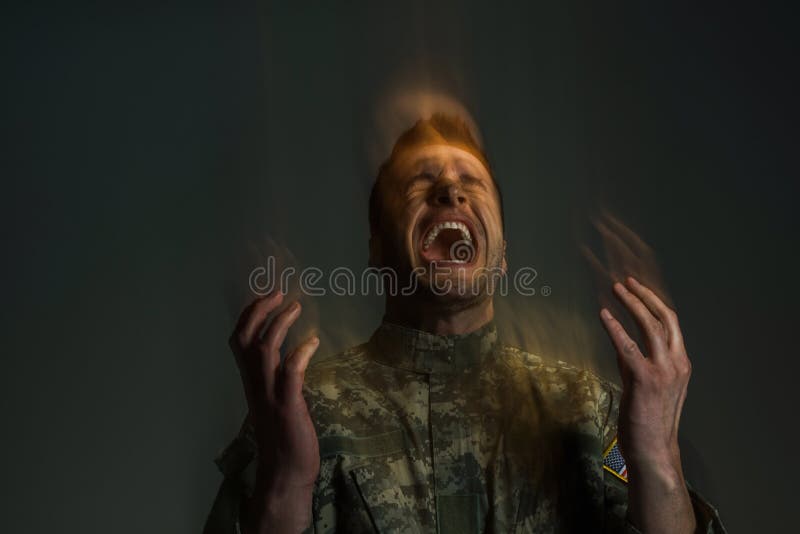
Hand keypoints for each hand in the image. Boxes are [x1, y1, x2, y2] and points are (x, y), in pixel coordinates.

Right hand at [229, 292, 319, 532]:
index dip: (250, 315)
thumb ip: (279, 378)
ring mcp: (270, 395)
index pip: (240, 340)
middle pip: (244, 339)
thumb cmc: (285, 437)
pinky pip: (289, 374)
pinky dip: (298, 354)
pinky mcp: (287, 407)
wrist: (284, 474)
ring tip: (296, 305)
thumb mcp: (277, 401)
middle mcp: (255, 384)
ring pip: (264, 351)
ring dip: (279, 324)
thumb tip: (292, 354)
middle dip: (258, 311)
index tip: (266, 295)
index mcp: (252, 382)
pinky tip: (312, 341)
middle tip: (277, 292)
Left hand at [600, 276, 695, 532]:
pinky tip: (603, 314)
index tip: (638, 286)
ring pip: (652, 326)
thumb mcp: (646, 384)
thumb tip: (620, 340)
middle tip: (626, 280)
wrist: (653, 451)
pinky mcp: (645, 380)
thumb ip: (636, 361)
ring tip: (616, 288)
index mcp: (680, 363)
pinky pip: (628, 347)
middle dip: (645, 295)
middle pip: (665, 318)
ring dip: (632, 303)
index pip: (671, 323)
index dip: (654, 301)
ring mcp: (664, 371)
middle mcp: (676, 363)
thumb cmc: (648, 420)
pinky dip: (615, 328)